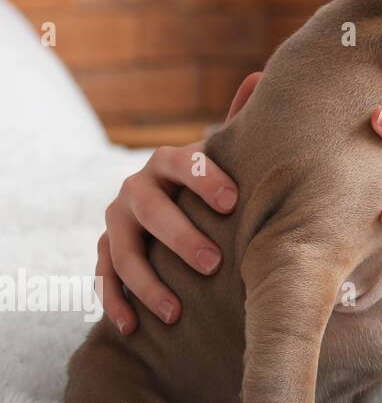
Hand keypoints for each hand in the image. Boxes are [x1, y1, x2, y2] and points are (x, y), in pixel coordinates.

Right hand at [97, 71, 261, 333]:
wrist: (182, 215)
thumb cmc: (216, 187)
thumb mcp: (228, 159)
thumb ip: (239, 124)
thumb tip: (259, 75)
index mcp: (170, 162)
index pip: (181, 161)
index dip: (204, 178)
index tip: (233, 202)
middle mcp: (136, 189)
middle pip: (148, 210)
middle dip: (179, 237)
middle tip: (213, 265)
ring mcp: (116, 223)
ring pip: (122, 250)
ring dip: (147, 282)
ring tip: (177, 311)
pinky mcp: (106, 254)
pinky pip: (103, 279)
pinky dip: (116, 303)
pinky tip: (134, 328)